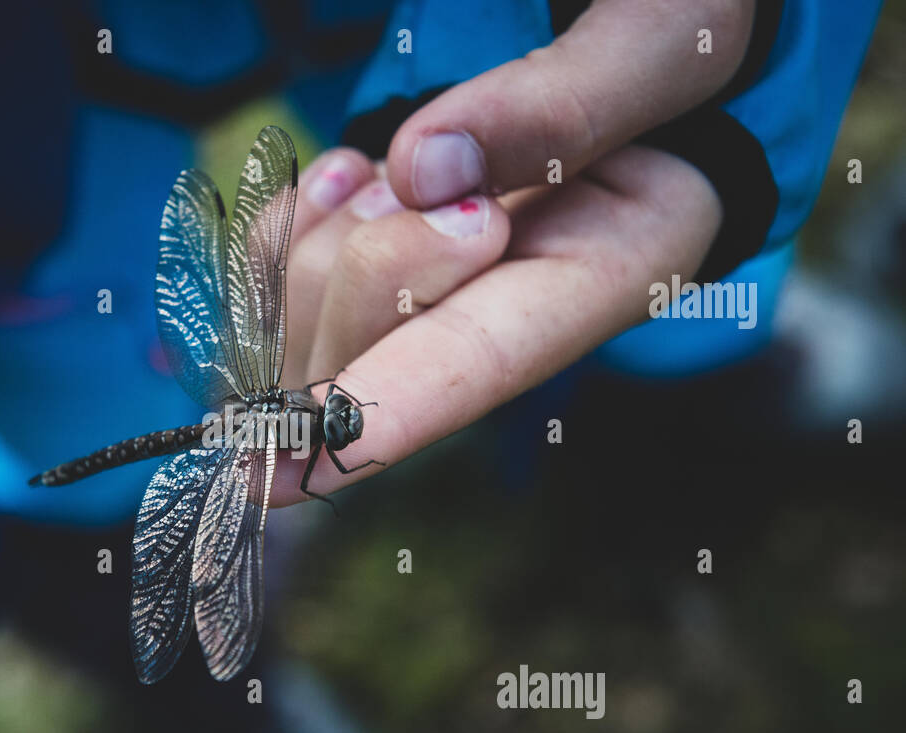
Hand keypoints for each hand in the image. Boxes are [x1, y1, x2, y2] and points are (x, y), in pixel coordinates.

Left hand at [271, 0, 752, 504]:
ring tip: (405, 171)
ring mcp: (429, 296)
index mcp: (606, 273)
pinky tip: (354, 182)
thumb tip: (425, 172)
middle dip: (371, 254)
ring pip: (306, 313)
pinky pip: (271, 275)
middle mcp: (506, 311)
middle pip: (369, 341)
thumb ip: (562, 105)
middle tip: (436, 171)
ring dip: (334, 230)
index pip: (480, 362)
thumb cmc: (678, 33)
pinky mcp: (375, 264)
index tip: (285, 471)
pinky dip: (290, 224)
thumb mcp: (667, 40)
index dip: (380, 417)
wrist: (637, 31)